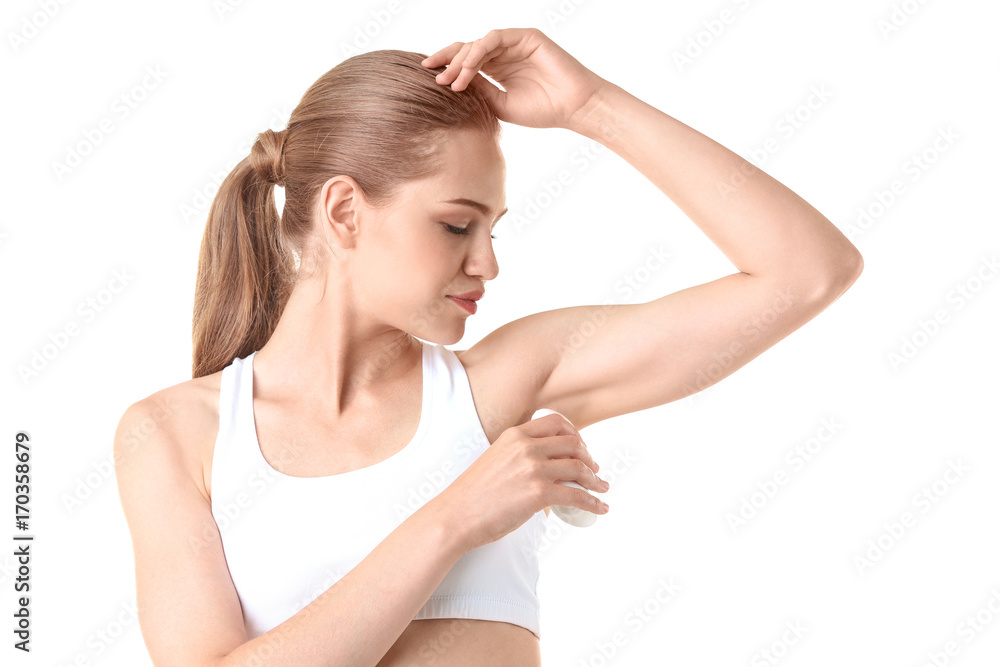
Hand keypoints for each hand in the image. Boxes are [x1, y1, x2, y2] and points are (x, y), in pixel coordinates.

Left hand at [420, 27, 609, 130]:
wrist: (573, 108)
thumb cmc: (543, 110)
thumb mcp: (501, 105)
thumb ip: (479, 91)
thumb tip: (451, 83)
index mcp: (499, 69)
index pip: (467, 63)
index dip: (447, 67)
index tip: (427, 79)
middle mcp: (504, 54)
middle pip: (467, 49)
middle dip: (447, 60)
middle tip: (432, 75)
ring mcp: (515, 44)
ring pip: (477, 44)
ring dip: (461, 61)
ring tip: (451, 80)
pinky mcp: (526, 37)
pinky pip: (494, 38)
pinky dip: (477, 53)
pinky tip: (468, 71)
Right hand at [428, 411, 610, 550]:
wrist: (456, 515)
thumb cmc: (472, 494)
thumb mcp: (495, 459)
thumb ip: (519, 455)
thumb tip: (546, 466)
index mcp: (515, 435)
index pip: (556, 422)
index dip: (575, 434)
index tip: (582, 447)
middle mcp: (526, 447)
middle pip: (572, 444)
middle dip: (589, 457)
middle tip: (594, 470)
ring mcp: (534, 469)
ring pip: (578, 468)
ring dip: (595, 480)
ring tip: (601, 488)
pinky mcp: (539, 493)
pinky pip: (576, 495)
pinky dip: (593, 502)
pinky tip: (599, 507)